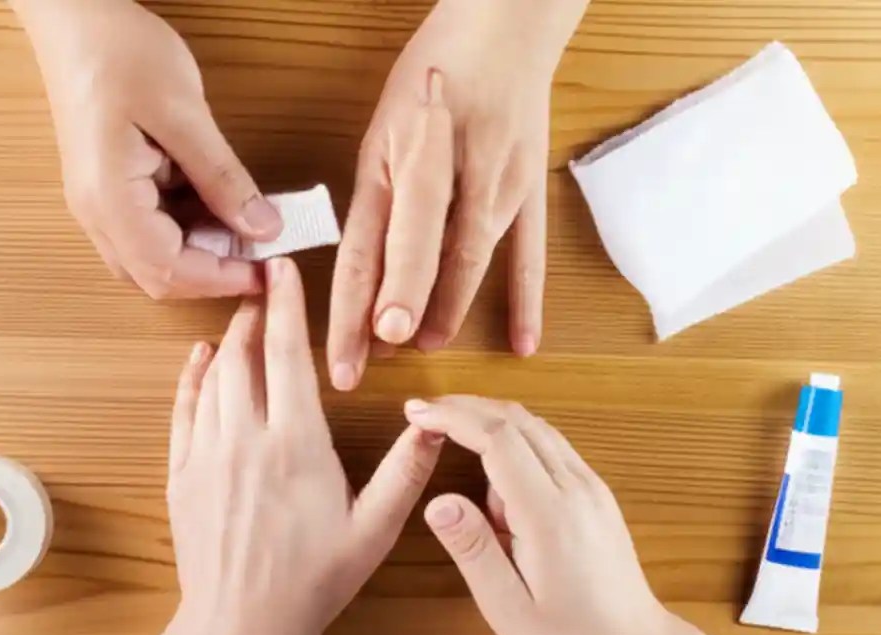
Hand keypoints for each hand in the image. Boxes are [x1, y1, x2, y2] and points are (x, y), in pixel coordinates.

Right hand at [11, 0, 281, 298]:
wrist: (72, 17)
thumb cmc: (118, 53)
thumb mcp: (184, 113)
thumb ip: (223, 178)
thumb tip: (263, 228)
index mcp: (109, 199)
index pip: (168, 270)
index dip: (221, 279)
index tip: (267, 268)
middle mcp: (96, 213)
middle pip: (158, 275)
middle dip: (214, 270)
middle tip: (262, 248)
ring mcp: (98, 202)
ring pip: (155, 255)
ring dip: (204, 248)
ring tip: (248, 220)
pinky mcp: (109, 188)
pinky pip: (151, 228)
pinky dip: (190, 226)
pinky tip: (221, 201)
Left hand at [122, 258, 444, 634]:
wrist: (242, 626)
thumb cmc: (312, 581)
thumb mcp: (373, 530)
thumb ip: (404, 471)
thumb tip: (432, 422)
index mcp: (296, 446)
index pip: (289, 355)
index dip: (286, 306)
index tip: (282, 270)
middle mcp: (246, 440)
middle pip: (244, 356)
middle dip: (254, 314)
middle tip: (262, 287)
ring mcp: (207, 456)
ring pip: (212, 377)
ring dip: (227, 342)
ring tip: (243, 320)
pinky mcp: (182, 476)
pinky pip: (183, 410)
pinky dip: (190, 378)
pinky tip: (199, 361)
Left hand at [327, 0, 588, 390]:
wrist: (501, 28)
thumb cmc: (428, 79)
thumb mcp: (382, 130)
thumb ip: (376, 203)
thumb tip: (363, 284)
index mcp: (395, 157)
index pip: (369, 241)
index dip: (357, 299)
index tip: (349, 349)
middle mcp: (445, 166)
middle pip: (423, 247)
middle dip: (404, 304)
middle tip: (384, 356)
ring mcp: (494, 176)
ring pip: (473, 253)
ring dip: (452, 305)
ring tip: (430, 345)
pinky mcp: (531, 183)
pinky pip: (529, 249)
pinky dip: (526, 298)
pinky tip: (523, 343)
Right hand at [406, 396, 830, 634]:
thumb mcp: (507, 606)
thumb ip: (472, 549)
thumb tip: (437, 501)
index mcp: (550, 514)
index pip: (498, 438)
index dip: (454, 417)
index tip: (417, 413)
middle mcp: (576, 488)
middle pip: (517, 419)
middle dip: (466, 407)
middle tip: (424, 413)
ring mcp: (591, 487)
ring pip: (537, 427)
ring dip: (491, 420)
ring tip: (449, 436)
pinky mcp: (596, 493)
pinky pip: (551, 447)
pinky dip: (515, 440)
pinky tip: (493, 477)